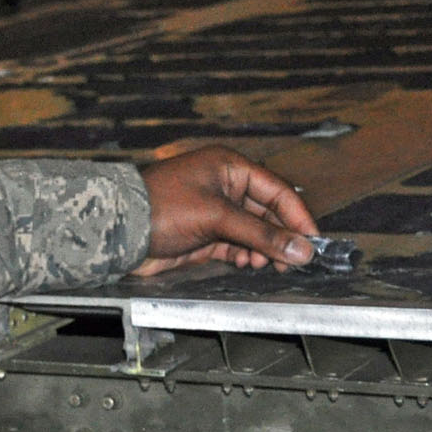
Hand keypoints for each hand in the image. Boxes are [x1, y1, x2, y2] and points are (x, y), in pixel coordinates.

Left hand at [133, 146, 317, 275]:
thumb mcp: (216, 217)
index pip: (277, 191)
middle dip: (280, 237)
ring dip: (262, 249)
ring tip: (263, 264)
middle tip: (293, 261)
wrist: (118, 233)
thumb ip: (260, 234)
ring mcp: (215, 212)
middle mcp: (224, 186)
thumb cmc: (159, 208)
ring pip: (254, 232)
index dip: (298, 217)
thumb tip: (300, 249)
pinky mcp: (205, 235)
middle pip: (268, 213)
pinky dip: (244, 256)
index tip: (313, 241)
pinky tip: (245, 264)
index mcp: (229, 168)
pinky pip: (237, 245)